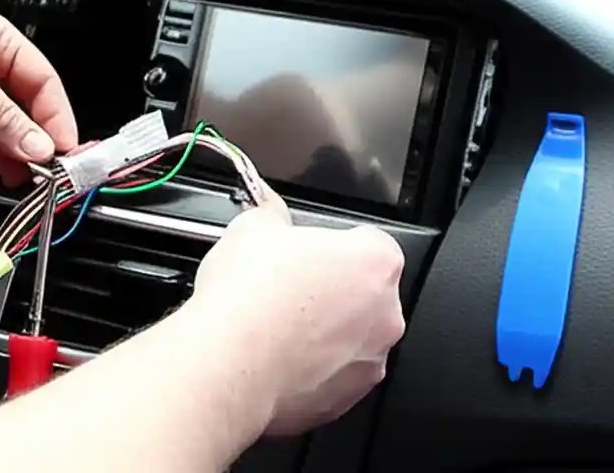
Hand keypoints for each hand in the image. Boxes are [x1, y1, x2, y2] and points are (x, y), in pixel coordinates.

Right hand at [189, 195, 405, 435]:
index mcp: (375, 262)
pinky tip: (275, 357)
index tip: (307, 252)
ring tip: (277, 325)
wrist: (229, 363)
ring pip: (351, 338)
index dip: (332, 244)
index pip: (368, 242)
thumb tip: (267, 212)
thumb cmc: (248, 297)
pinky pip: (332, 376)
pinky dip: (311, 369)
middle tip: (288, 288)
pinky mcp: (344, 400)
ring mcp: (368, 361)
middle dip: (331, 290)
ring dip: (323, 331)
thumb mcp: (253, 228)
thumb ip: (272, 215)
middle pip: (365, 292)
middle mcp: (385, 314)